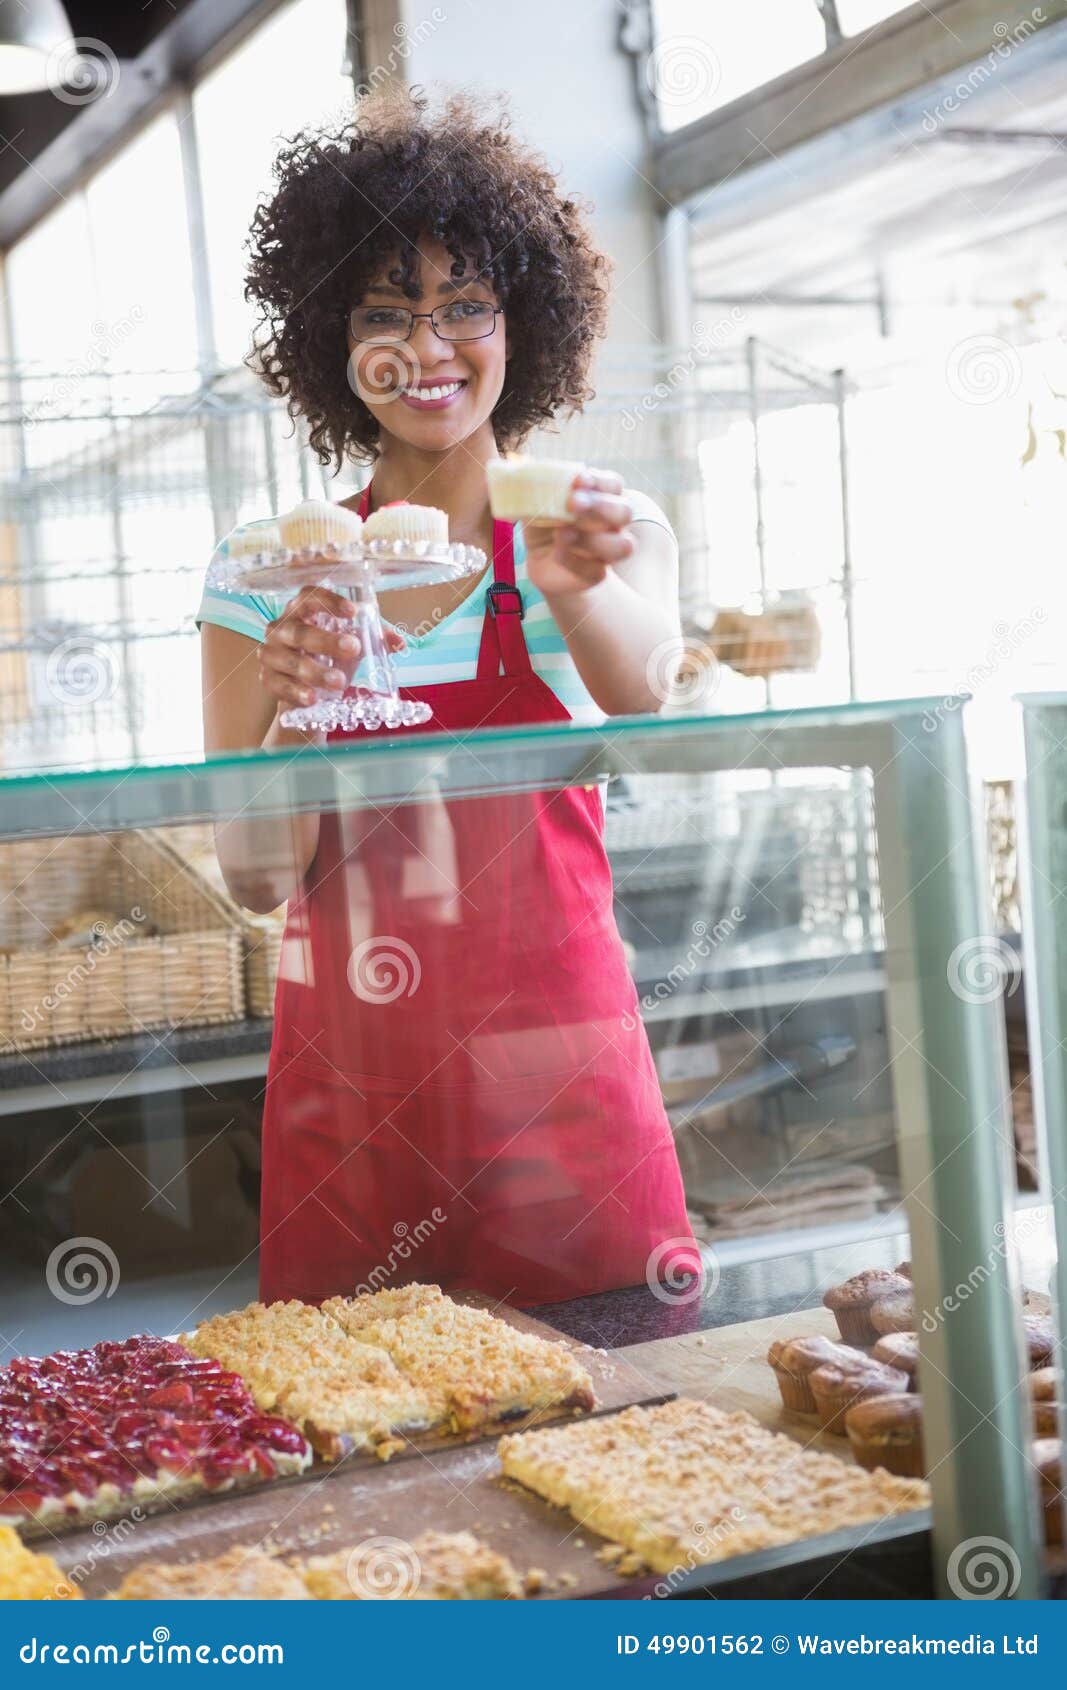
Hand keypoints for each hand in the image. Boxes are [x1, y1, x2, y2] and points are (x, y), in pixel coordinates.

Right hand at [258, 582, 404, 711]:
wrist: (309, 693)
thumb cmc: (330, 657)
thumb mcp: (354, 645)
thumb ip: (376, 640)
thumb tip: (400, 642)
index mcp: (302, 611)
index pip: (309, 595)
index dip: (329, 600)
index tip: (353, 612)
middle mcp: (281, 628)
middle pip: (300, 630)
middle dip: (327, 640)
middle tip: (354, 648)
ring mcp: (271, 654)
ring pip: (290, 660)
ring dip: (315, 671)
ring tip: (339, 682)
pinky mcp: (267, 679)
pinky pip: (279, 685)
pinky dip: (297, 692)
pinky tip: (312, 698)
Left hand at [522, 470, 634, 599]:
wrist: (541, 560)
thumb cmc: (545, 524)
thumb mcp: (537, 503)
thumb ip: (538, 488)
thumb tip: (522, 470)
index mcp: (602, 498)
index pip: (614, 484)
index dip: (599, 481)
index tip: (578, 479)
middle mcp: (613, 524)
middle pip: (625, 512)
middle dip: (601, 506)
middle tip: (573, 503)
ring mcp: (608, 552)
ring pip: (622, 546)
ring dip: (593, 538)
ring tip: (564, 532)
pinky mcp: (596, 575)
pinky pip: (596, 571)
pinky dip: (574, 560)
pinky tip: (557, 552)